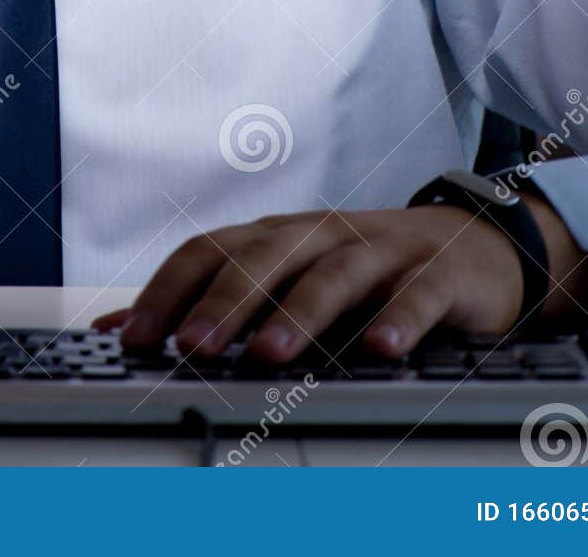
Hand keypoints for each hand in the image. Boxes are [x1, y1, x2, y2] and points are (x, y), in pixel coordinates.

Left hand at [92, 206, 530, 364]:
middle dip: (224, 302)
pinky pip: (417, 293)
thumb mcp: (286, 279)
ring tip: (271, 353)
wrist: (470, 244)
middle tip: (192, 347)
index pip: (209, 250)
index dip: (168, 290)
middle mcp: (320, 235)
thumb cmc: (363, 269)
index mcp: (277, 237)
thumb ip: (210, 302)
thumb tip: (116, 329)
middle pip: (265, 258)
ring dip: (300, 313)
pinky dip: (399, 319)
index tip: (134, 338)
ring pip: (334, 274)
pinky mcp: (437, 272)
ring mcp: (380, 250)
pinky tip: (381, 349)